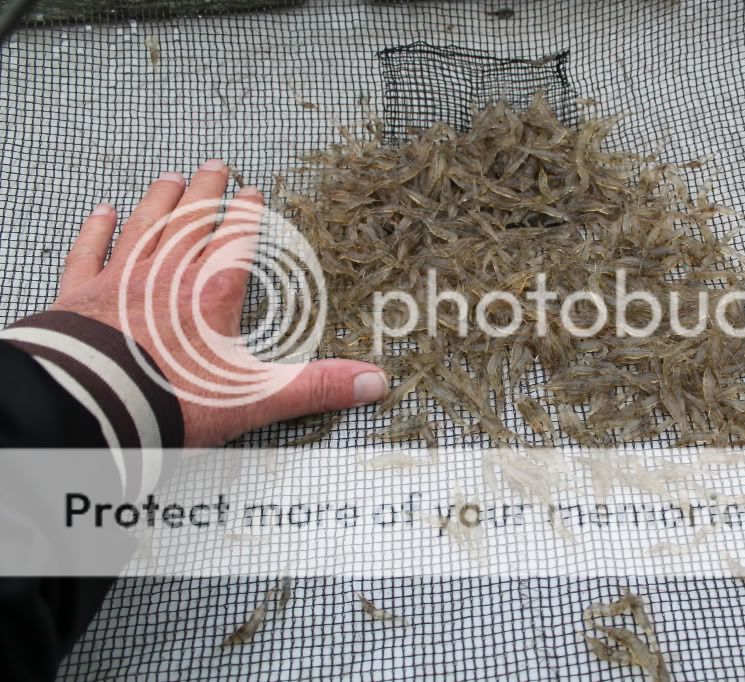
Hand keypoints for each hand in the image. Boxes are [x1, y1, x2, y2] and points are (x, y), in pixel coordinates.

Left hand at [52, 159, 387, 446]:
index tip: (251, 192)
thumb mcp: (257, 397)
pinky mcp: (79, 297)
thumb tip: (374, 382)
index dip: (245, 215)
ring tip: (169, 177)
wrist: (94, 407)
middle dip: (205, 193)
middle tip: (214, 165)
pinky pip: (89, 253)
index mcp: (213, 294)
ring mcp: (120, 281)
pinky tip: (100, 212)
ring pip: (144, 227)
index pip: (234, 241)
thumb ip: (316, 386)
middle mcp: (167, 277)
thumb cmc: (173, 400)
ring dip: (158, 201)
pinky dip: (95, 231)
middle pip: (190, 223)